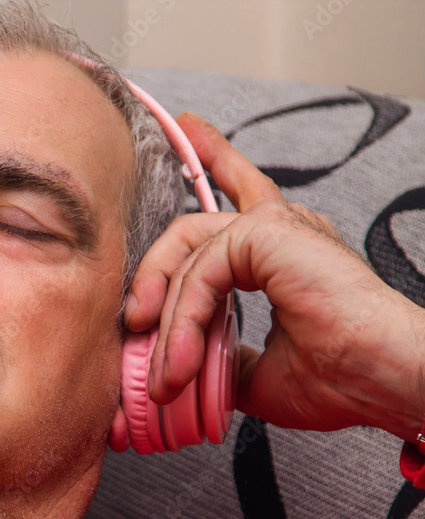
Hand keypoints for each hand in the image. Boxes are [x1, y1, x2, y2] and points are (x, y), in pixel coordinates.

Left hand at [125, 113, 424, 441]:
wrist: (387, 385)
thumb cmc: (341, 380)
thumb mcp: (253, 372)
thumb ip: (213, 355)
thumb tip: (174, 368)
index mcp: (281, 253)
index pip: (235, 202)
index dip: (215, 162)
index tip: (190, 132)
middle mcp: (279, 230)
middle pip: (190, 229)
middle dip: (151, 276)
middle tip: (133, 325)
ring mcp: (276, 227)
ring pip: (186, 254)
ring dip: (166, 320)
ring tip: (164, 372)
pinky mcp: (270, 232)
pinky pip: (199, 270)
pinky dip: (183, 319)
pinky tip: (181, 357)